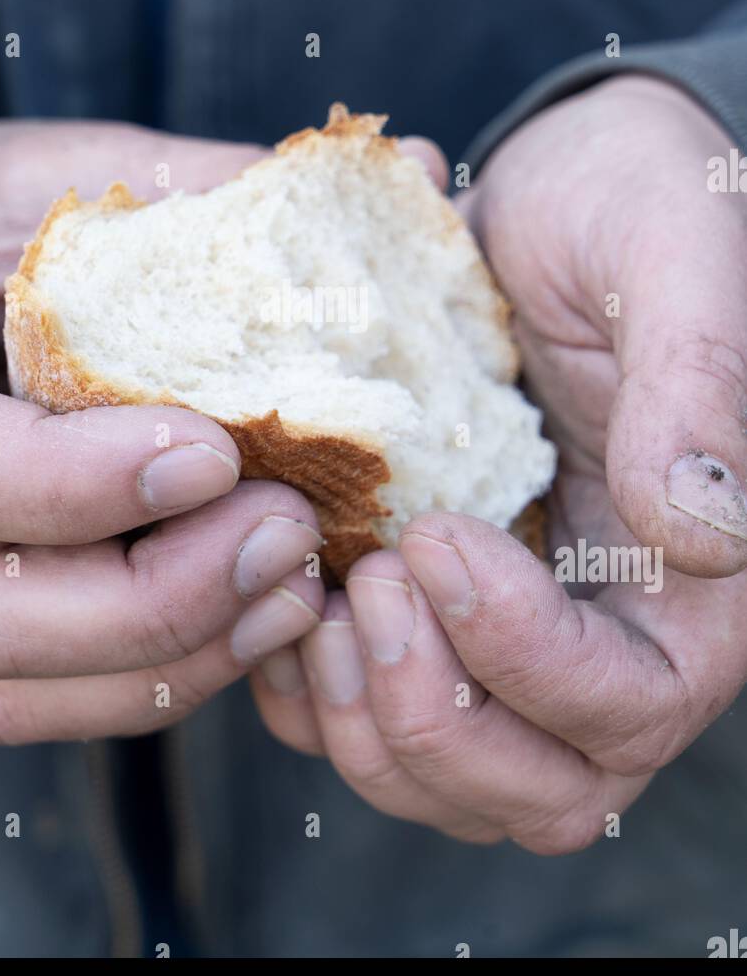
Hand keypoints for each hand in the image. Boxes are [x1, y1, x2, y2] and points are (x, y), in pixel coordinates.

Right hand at [0, 116, 326, 741]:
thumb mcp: (78, 172)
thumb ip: (222, 184)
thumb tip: (413, 170)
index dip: (74, 480)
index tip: (213, 450)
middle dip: (152, 598)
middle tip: (286, 527)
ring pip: (17, 688)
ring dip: (175, 657)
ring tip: (297, 584)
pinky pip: (59, 702)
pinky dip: (167, 680)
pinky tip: (267, 616)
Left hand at [251, 75, 746, 851]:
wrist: (555, 189)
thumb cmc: (635, 201)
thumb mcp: (676, 256)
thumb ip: (703, 385)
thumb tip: (706, 531)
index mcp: (694, 579)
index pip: (629, 702)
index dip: (527, 655)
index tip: (439, 539)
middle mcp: (610, 630)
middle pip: (539, 786)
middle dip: (434, 718)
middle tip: (365, 592)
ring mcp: (513, 629)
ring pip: (445, 775)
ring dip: (358, 720)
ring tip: (307, 597)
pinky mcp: (432, 603)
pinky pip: (368, 710)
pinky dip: (308, 688)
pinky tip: (271, 591)